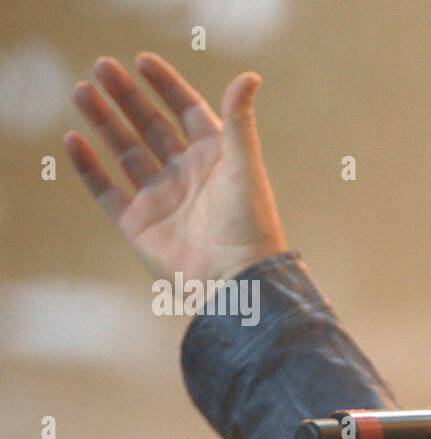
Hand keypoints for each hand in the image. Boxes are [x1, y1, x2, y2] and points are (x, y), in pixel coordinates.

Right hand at [64, 52, 286, 282]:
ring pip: (125, 151)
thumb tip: (249, 76)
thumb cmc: (250, 224)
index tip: (143, 60)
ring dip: (104, 122)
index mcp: (215, 159)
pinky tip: (74, 139)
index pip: (187, 112)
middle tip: (102, 67)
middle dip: (127, 97)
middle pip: (151, 126)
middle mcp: (186, 175)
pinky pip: (106, 190)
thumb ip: (239, 121)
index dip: (166, 86)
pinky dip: (89, 166)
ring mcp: (160, 199)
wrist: (237, 279)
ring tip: (83, 91)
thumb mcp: (245, 166)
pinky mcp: (138, 224)